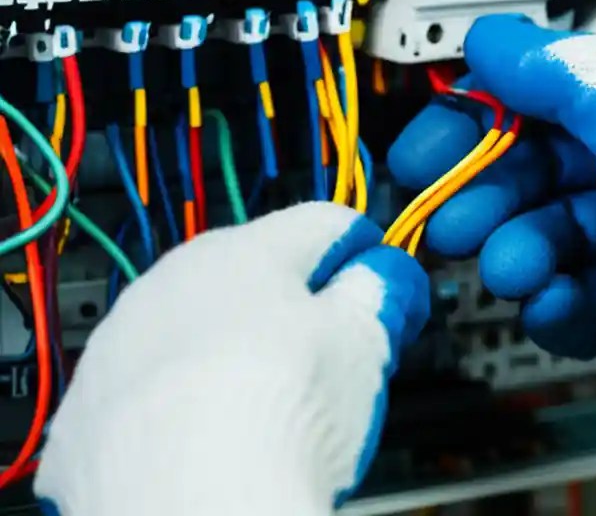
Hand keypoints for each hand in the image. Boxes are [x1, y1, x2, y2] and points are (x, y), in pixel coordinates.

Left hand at [35, 203, 429, 515]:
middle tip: (339, 363)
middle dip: (299, 312)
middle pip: (255, 279)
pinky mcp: (89, 409)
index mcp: (244, 251)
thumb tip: (386, 274)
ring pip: (196, 334)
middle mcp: (171, 282)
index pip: (326, 226)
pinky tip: (214, 443)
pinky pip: (150, 393)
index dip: (369, 256)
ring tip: (274, 412)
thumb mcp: (364, 341)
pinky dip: (183, 410)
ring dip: (236, 358)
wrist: (188, 508)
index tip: (387, 289)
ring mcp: (121, 345)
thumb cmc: (275, 418)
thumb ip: (380, 292)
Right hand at [389, 16, 595, 421]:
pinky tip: (554, 302)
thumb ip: (548, 70)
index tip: (426, 151)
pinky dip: (559, 305)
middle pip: (529, 174)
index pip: (529, 98)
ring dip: (519, 252)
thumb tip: (492, 41)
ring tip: (515, 265)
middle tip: (449, 220)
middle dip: (483, 196)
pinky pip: (583, 301)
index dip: (470, 124)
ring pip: (550, 239)